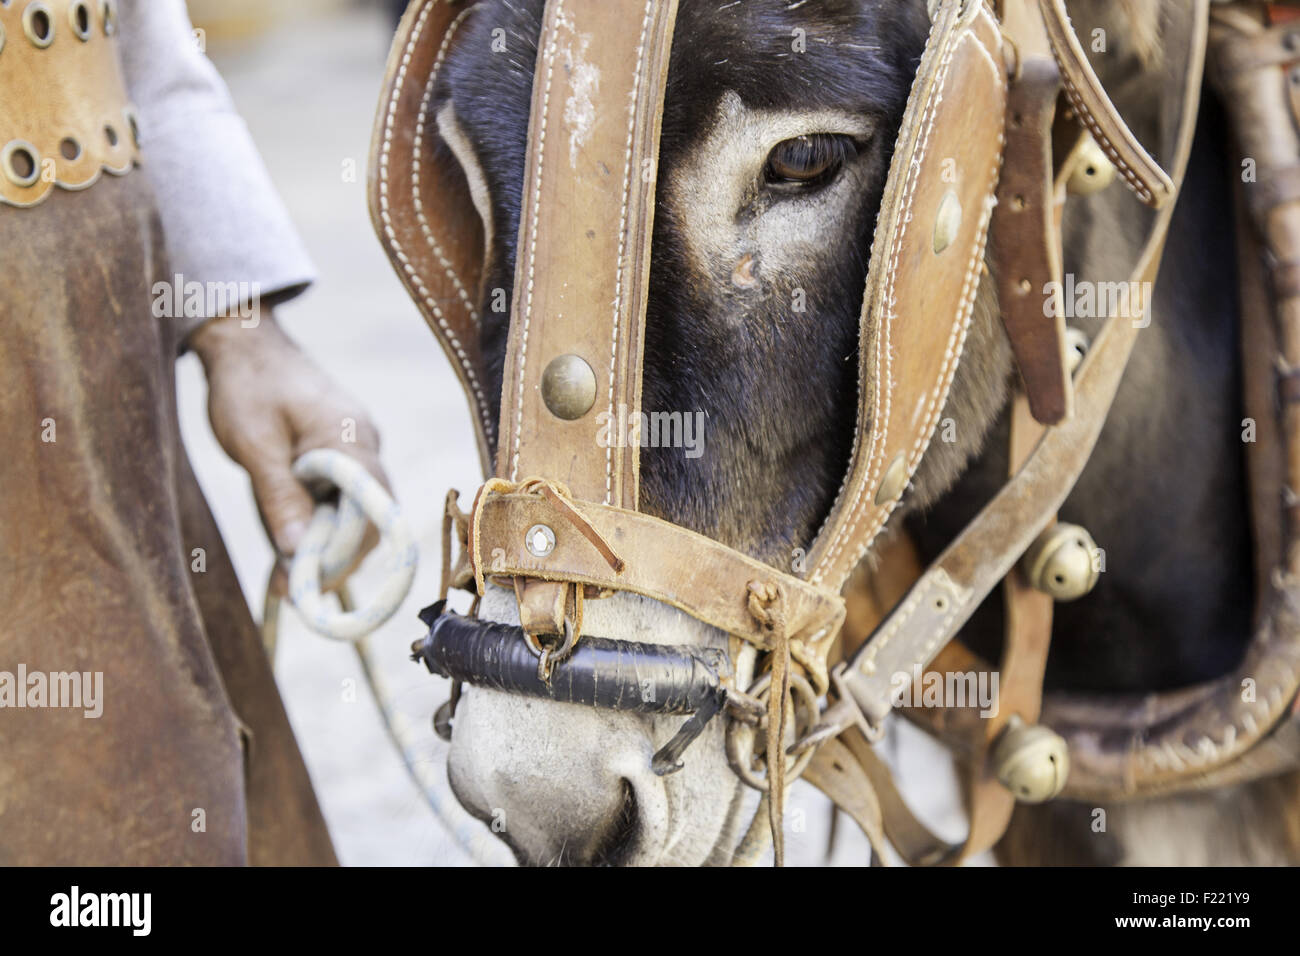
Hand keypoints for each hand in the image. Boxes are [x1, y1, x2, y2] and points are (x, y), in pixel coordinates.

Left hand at [192, 312, 388, 585]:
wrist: (244, 339)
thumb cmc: (246, 385)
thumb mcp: (254, 446)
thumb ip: (279, 499)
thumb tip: (300, 555)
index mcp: (351, 439)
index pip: (372, 512)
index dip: (347, 555)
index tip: (310, 585)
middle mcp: (364, 443)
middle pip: (370, 517)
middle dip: (336, 556)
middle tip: (292, 586)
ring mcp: (356, 445)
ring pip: (354, 509)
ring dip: (326, 541)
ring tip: (285, 569)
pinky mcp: (340, 448)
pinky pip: (340, 494)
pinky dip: (319, 519)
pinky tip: (290, 535)